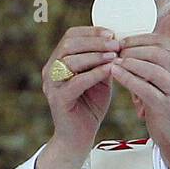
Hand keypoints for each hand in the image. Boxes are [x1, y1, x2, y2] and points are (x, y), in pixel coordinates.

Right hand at [41, 26, 117, 167]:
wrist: (79, 137)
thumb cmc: (90, 106)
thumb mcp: (99, 78)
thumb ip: (103, 61)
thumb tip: (119, 41)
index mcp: (58, 61)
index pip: (70, 36)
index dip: (91, 31)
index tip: (112, 32)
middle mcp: (50, 70)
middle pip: (69, 44)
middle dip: (95, 41)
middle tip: (116, 43)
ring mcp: (52, 85)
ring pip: (70, 60)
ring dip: (95, 55)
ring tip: (115, 54)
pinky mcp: (58, 100)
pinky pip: (76, 82)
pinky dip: (94, 73)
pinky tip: (109, 70)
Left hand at [110, 35, 169, 168]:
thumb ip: (166, 62)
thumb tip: (136, 46)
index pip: (163, 41)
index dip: (140, 39)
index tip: (125, 40)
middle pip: (155, 52)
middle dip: (132, 49)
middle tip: (117, 51)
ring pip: (149, 68)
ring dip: (128, 62)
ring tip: (114, 61)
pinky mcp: (168, 106)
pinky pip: (143, 88)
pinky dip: (126, 78)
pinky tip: (116, 73)